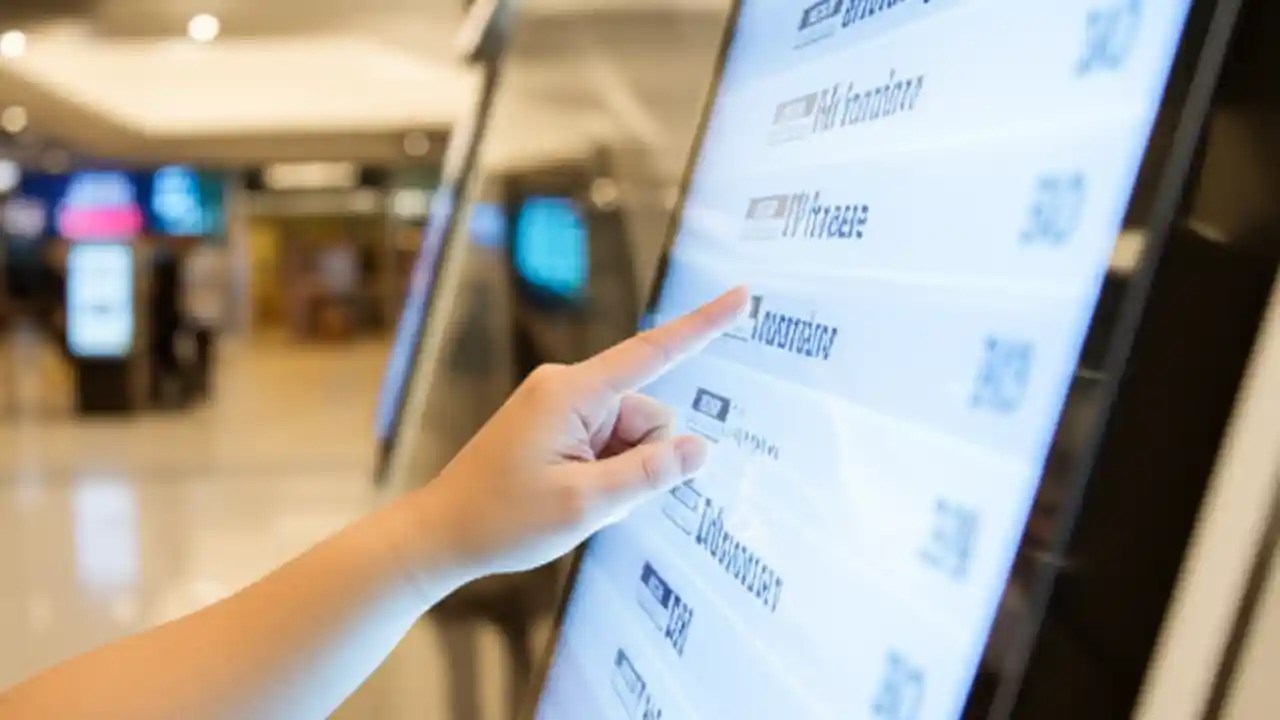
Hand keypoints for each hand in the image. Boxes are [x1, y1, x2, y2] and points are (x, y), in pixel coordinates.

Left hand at [406, 288, 748, 578]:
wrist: (442, 534)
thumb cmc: (503, 518)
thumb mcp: (585, 504)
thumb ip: (649, 474)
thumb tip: (700, 448)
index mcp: (571, 392)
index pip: (654, 352)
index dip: (703, 324)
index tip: (743, 294)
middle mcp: (568, 388)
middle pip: (648, 415)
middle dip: (640, 460)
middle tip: (591, 496)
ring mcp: (562, 406)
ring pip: (632, 436)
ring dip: (620, 473)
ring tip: (571, 498)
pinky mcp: (557, 425)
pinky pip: (609, 445)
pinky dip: (604, 474)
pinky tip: (567, 495)